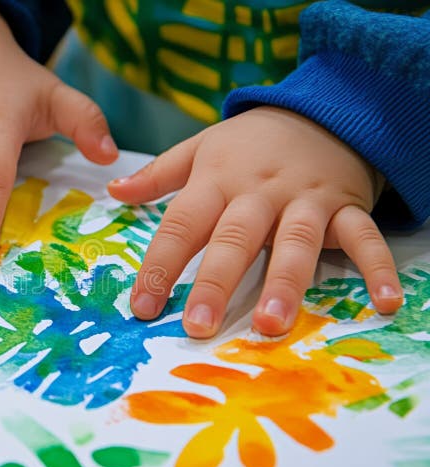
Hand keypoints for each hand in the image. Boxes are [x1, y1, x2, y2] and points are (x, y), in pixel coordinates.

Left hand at [109, 106, 402, 337]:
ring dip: (285, 283)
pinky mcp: (345, 206)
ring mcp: (305, 200)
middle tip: (198, 326)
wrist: (320, 109)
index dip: (160, 264)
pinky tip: (384, 302)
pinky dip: (376, 267)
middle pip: (235, 238)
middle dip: (215, 282)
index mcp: (217, 181)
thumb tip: (114, 191)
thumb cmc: (250, 143)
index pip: (181, 224)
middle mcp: (258, 193)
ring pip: (295, 243)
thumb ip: (158, 174)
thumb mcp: (200, 148)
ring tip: (270, 324)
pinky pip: (363, 237)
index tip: (142, 306)